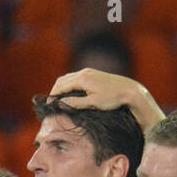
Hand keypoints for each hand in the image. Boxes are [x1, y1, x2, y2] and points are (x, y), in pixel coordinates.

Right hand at [48, 68, 163, 130]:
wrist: (129, 90)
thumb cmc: (112, 98)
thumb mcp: (93, 103)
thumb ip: (76, 103)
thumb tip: (62, 104)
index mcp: (82, 79)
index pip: (61, 86)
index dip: (53, 95)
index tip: (48, 105)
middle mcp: (84, 73)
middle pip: (63, 80)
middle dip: (55, 90)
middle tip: (51, 102)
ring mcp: (89, 72)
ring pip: (69, 77)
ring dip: (62, 86)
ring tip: (58, 98)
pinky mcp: (93, 74)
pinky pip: (76, 77)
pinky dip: (69, 84)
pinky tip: (70, 92)